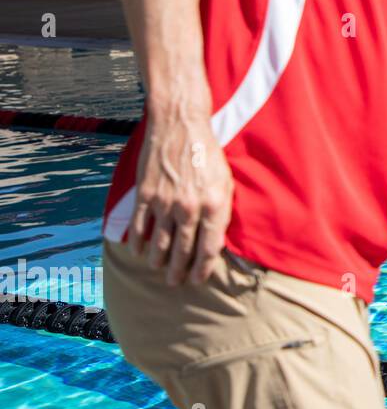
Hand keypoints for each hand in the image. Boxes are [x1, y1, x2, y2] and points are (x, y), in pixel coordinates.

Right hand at [129, 106, 232, 285]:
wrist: (180, 126)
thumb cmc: (208, 154)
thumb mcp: (225, 182)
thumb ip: (221, 212)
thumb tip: (216, 242)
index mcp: (215, 205)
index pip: (209, 249)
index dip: (202, 269)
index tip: (197, 280)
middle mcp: (190, 207)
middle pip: (183, 250)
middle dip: (178, 271)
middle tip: (174, 282)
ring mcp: (165, 202)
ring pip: (159, 243)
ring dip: (157, 261)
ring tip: (158, 270)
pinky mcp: (146, 195)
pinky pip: (140, 227)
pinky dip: (138, 243)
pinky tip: (139, 252)